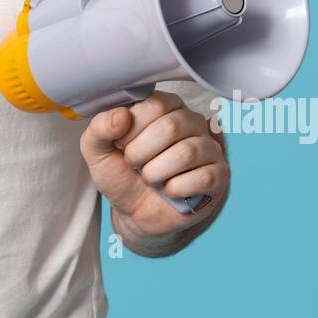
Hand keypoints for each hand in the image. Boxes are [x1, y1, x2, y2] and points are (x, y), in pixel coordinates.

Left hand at [80, 92, 229, 239]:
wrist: (136, 213)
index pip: (155, 104)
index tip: (122, 145)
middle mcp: (191, 122)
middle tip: (134, 165)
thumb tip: (121, 116)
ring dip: (156, 173)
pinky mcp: (219, 175)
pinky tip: (169, 191)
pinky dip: (176, 189)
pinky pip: (203, 177)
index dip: (131, 129)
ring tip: (150, 179)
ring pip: (187, 152)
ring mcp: (209, 148)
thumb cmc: (123, 176)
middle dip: (140, 153)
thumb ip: (99, 129)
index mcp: (165, 107)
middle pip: (171, 127)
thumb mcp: (98, 152)